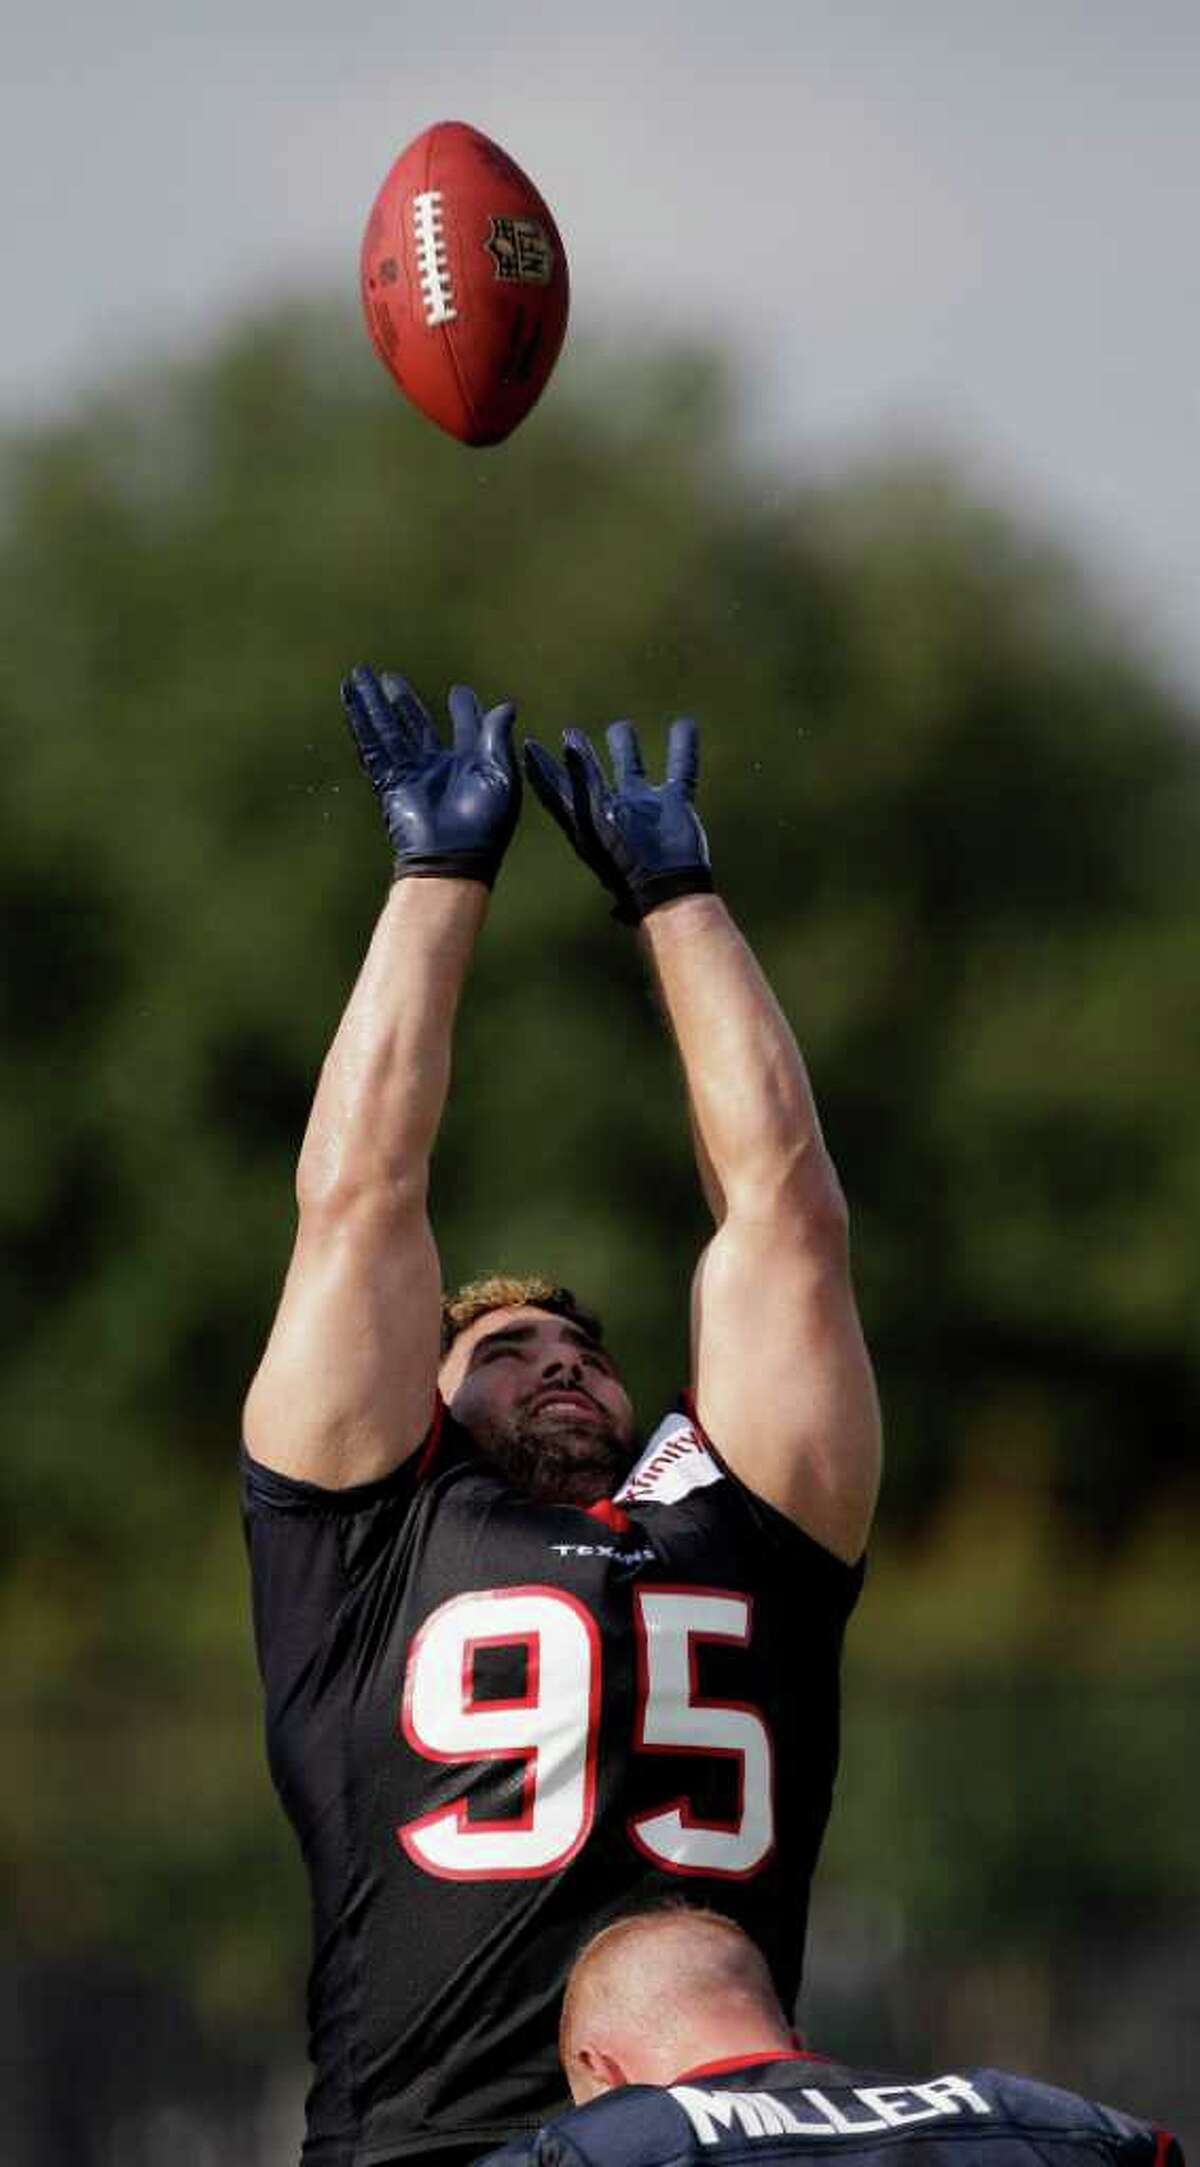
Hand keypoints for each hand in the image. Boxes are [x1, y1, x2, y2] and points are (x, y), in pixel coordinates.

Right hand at [342, 666, 520, 886]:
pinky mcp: (389, 779)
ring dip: (374, 701)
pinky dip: (361, 718)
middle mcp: (438, 766)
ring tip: (360, 674)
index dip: (464, 710)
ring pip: (388, 728)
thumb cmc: (484, 824)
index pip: (465, 729)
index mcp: (470, 766)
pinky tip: (350, 696)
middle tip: (391, 678)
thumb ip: (497, 738)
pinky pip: (372, 743)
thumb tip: (506, 705)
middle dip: (404, 702)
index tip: (460, 692)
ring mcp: (411, 772)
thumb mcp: (501, 776)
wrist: (453, 857)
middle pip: (416, 725)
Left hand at [523, 718, 712, 922]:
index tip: (528, 745)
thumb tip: (567, 740)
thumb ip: (582, 780)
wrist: (665, 889)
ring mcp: (642, 808)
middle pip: (592, 777)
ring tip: (622, 727)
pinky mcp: (673, 806)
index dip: (541, 767)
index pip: (556, 786)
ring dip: (627, 749)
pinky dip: (683, 747)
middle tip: (571, 732)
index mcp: (586, 816)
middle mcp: (611, 810)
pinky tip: (686, 725)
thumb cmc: (623, 857)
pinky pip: (680, 769)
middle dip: (581, 756)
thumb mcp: (594, 815)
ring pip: (632, 769)